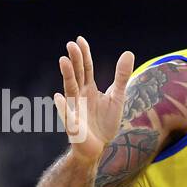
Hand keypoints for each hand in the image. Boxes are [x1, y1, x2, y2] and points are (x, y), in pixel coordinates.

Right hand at [51, 35, 134, 162]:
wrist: (99, 147)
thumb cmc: (106, 121)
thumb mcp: (117, 96)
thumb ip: (121, 76)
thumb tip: (128, 52)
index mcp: (89, 89)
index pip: (86, 68)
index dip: (84, 55)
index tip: (80, 39)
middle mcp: (79, 96)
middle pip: (77, 75)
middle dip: (74, 61)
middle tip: (71, 45)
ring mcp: (75, 110)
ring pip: (70, 91)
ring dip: (67, 76)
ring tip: (63, 61)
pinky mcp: (74, 126)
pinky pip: (68, 116)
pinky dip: (63, 108)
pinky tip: (58, 97)